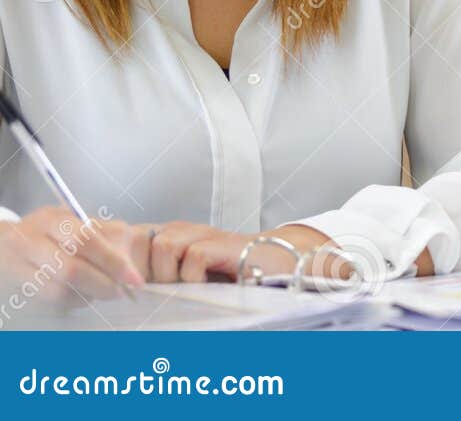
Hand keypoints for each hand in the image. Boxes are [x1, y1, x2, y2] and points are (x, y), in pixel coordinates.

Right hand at [0, 207, 145, 304]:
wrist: (3, 245)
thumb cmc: (48, 232)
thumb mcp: (72, 223)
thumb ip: (102, 236)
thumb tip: (131, 265)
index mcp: (51, 218)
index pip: (86, 239)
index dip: (113, 261)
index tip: (134, 279)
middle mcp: (30, 240)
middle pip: (71, 269)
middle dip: (103, 284)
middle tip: (121, 292)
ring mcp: (17, 266)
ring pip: (59, 291)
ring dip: (88, 296)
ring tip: (102, 292)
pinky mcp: (15, 288)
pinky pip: (49, 302)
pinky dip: (72, 302)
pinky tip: (81, 296)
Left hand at [143, 222, 338, 283]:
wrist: (278, 263)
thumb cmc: (231, 276)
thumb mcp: (188, 275)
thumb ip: (162, 276)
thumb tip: (128, 291)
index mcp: (170, 237)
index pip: (131, 238)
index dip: (122, 258)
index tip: (124, 284)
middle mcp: (183, 230)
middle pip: (142, 242)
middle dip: (146, 271)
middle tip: (164, 291)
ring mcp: (202, 233)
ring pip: (162, 246)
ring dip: (171, 273)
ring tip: (188, 288)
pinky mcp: (221, 242)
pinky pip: (193, 258)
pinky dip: (195, 277)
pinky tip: (207, 286)